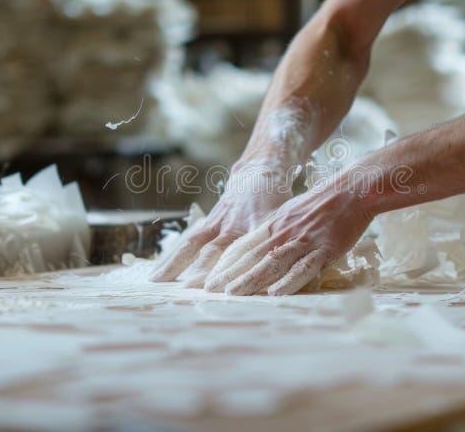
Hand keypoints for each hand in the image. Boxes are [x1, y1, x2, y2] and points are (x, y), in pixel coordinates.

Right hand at [149, 162, 293, 286]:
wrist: (261, 174)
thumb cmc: (279, 203)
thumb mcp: (288, 221)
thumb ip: (289, 244)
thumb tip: (307, 277)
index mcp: (258, 226)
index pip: (245, 250)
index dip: (235, 268)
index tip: (224, 288)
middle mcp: (234, 225)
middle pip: (215, 249)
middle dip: (203, 270)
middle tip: (190, 289)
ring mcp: (218, 222)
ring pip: (194, 243)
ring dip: (177, 263)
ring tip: (157, 281)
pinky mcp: (207, 222)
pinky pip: (188, 241)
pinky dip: (173, 257)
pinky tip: (158, 274)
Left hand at [203, 182, 373, 295]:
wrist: (352, 189)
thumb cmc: (325, 203)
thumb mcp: (292, 213)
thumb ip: (277, 232)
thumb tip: (262, 251)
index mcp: (275, 224)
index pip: (244, 246)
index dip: (226, 262)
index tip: (210, 277)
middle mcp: (284, 232)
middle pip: (252, 255)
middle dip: (229, 274)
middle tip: (209, 289)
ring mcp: (304, 240)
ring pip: (273, 262)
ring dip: (251, 279)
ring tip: (233, 293)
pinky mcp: (325, 249)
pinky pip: (304, 267)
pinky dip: (289, 280)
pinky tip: (275, 292)